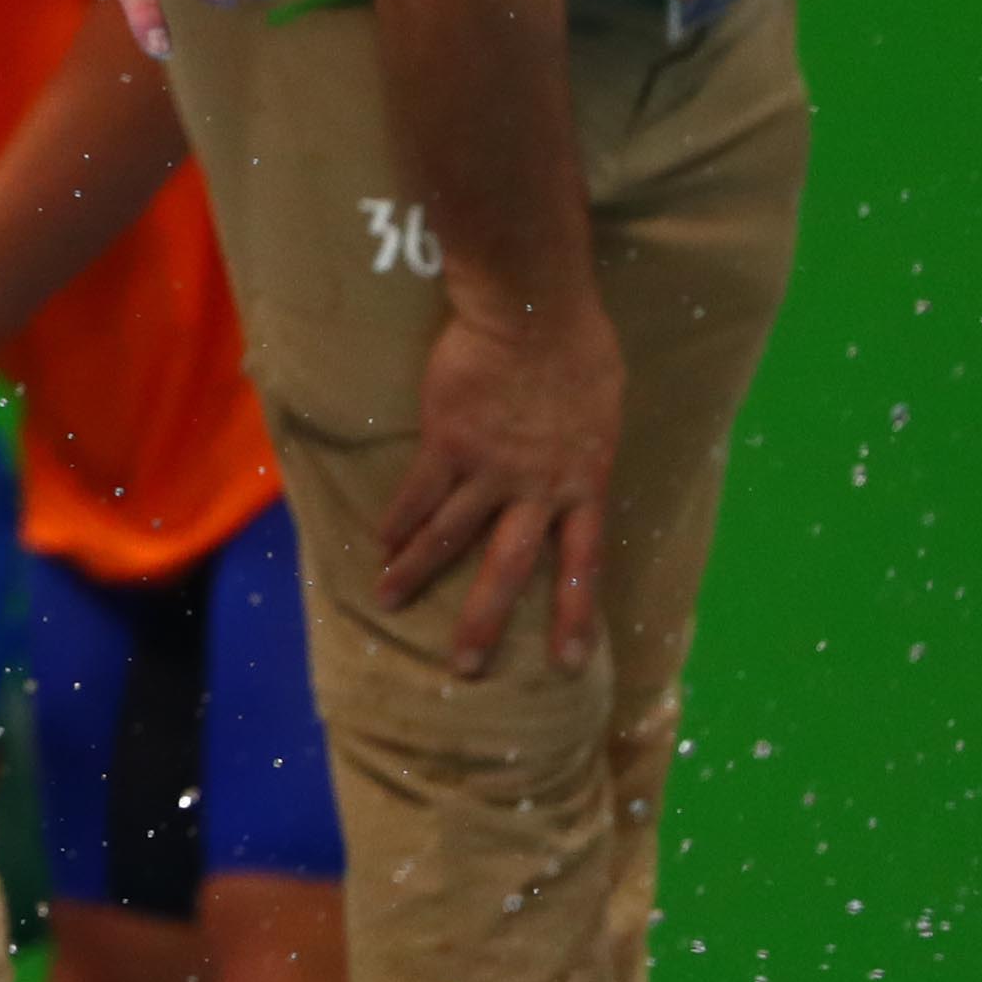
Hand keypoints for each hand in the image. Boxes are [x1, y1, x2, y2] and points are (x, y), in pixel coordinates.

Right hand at [373, 291, 623, 679]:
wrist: (533, 313)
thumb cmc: (581, 348)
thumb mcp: (603, 408)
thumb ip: (585, 445)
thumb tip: (577, 455)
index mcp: (585, 484)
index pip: (584, 563)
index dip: (576, 614)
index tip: (569, 662)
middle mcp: (537, 491)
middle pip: (510, 569)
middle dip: (484, 622)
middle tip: (464, 667)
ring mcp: (490, 470)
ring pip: (449, 536)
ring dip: (415, 572)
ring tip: (387, 598)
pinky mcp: (448, 443)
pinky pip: (417, 492)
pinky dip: (396, 520)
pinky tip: (378, 541)